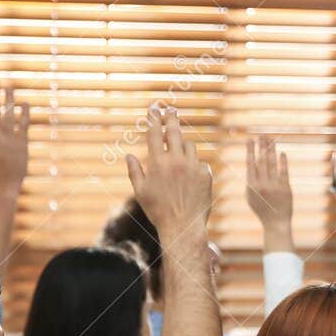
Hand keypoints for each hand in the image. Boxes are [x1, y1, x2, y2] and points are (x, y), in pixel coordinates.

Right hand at [126, 104, 212, 247]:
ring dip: (182, 144)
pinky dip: (193, 165)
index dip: (153, 118)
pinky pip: (199, 162)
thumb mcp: (141, 192)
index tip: (153, 109)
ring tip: (178, 150)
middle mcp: (176, 160)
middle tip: (170, 109)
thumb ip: (134, 171)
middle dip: (171, 118)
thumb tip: (129, 155)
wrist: (183, 227)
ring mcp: (193, 166)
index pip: (154, 133)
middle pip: (174, 131)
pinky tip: (189, 177)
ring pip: (189, 145)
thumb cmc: (158, 211)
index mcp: (157, 163)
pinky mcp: (206, 174)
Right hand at [246, 134, 293, 252]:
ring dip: (271, 150)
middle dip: (261, 146)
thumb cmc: (262, 210)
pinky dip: (282, 162)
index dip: (250, 150)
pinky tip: (282, 153)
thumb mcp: (251, 197)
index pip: (250, 164)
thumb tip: (251, 166)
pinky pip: (283, 171)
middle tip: (261, 135)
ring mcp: (274, 186)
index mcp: (251, 186)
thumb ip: (251, 182)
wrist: (275, 223)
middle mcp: (262, 184)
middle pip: (261, 161)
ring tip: (270, 140)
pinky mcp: (285, 188)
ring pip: (272, 164)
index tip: (250, 139)